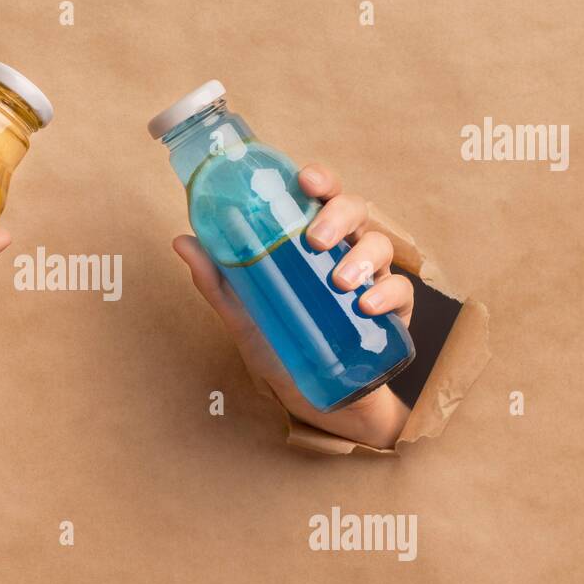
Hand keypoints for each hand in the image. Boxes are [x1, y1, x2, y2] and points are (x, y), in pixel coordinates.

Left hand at [173, 163, 413, 448]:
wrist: (318, 403)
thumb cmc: (282, 350)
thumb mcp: (245, 318)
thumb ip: (217, 282)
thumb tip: (181, 240)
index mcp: (310, 243)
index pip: (320, 198)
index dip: (320, 180)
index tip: (306, 180)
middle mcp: (344, 253)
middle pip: (355, 211)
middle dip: (338, 216)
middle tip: (317, 240)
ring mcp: (371, 280)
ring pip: (380, 245)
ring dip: (363, 256)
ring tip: (341, 282)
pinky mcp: (393, 312)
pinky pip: (402, 290)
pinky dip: (388, 293)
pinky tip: (368, 306)